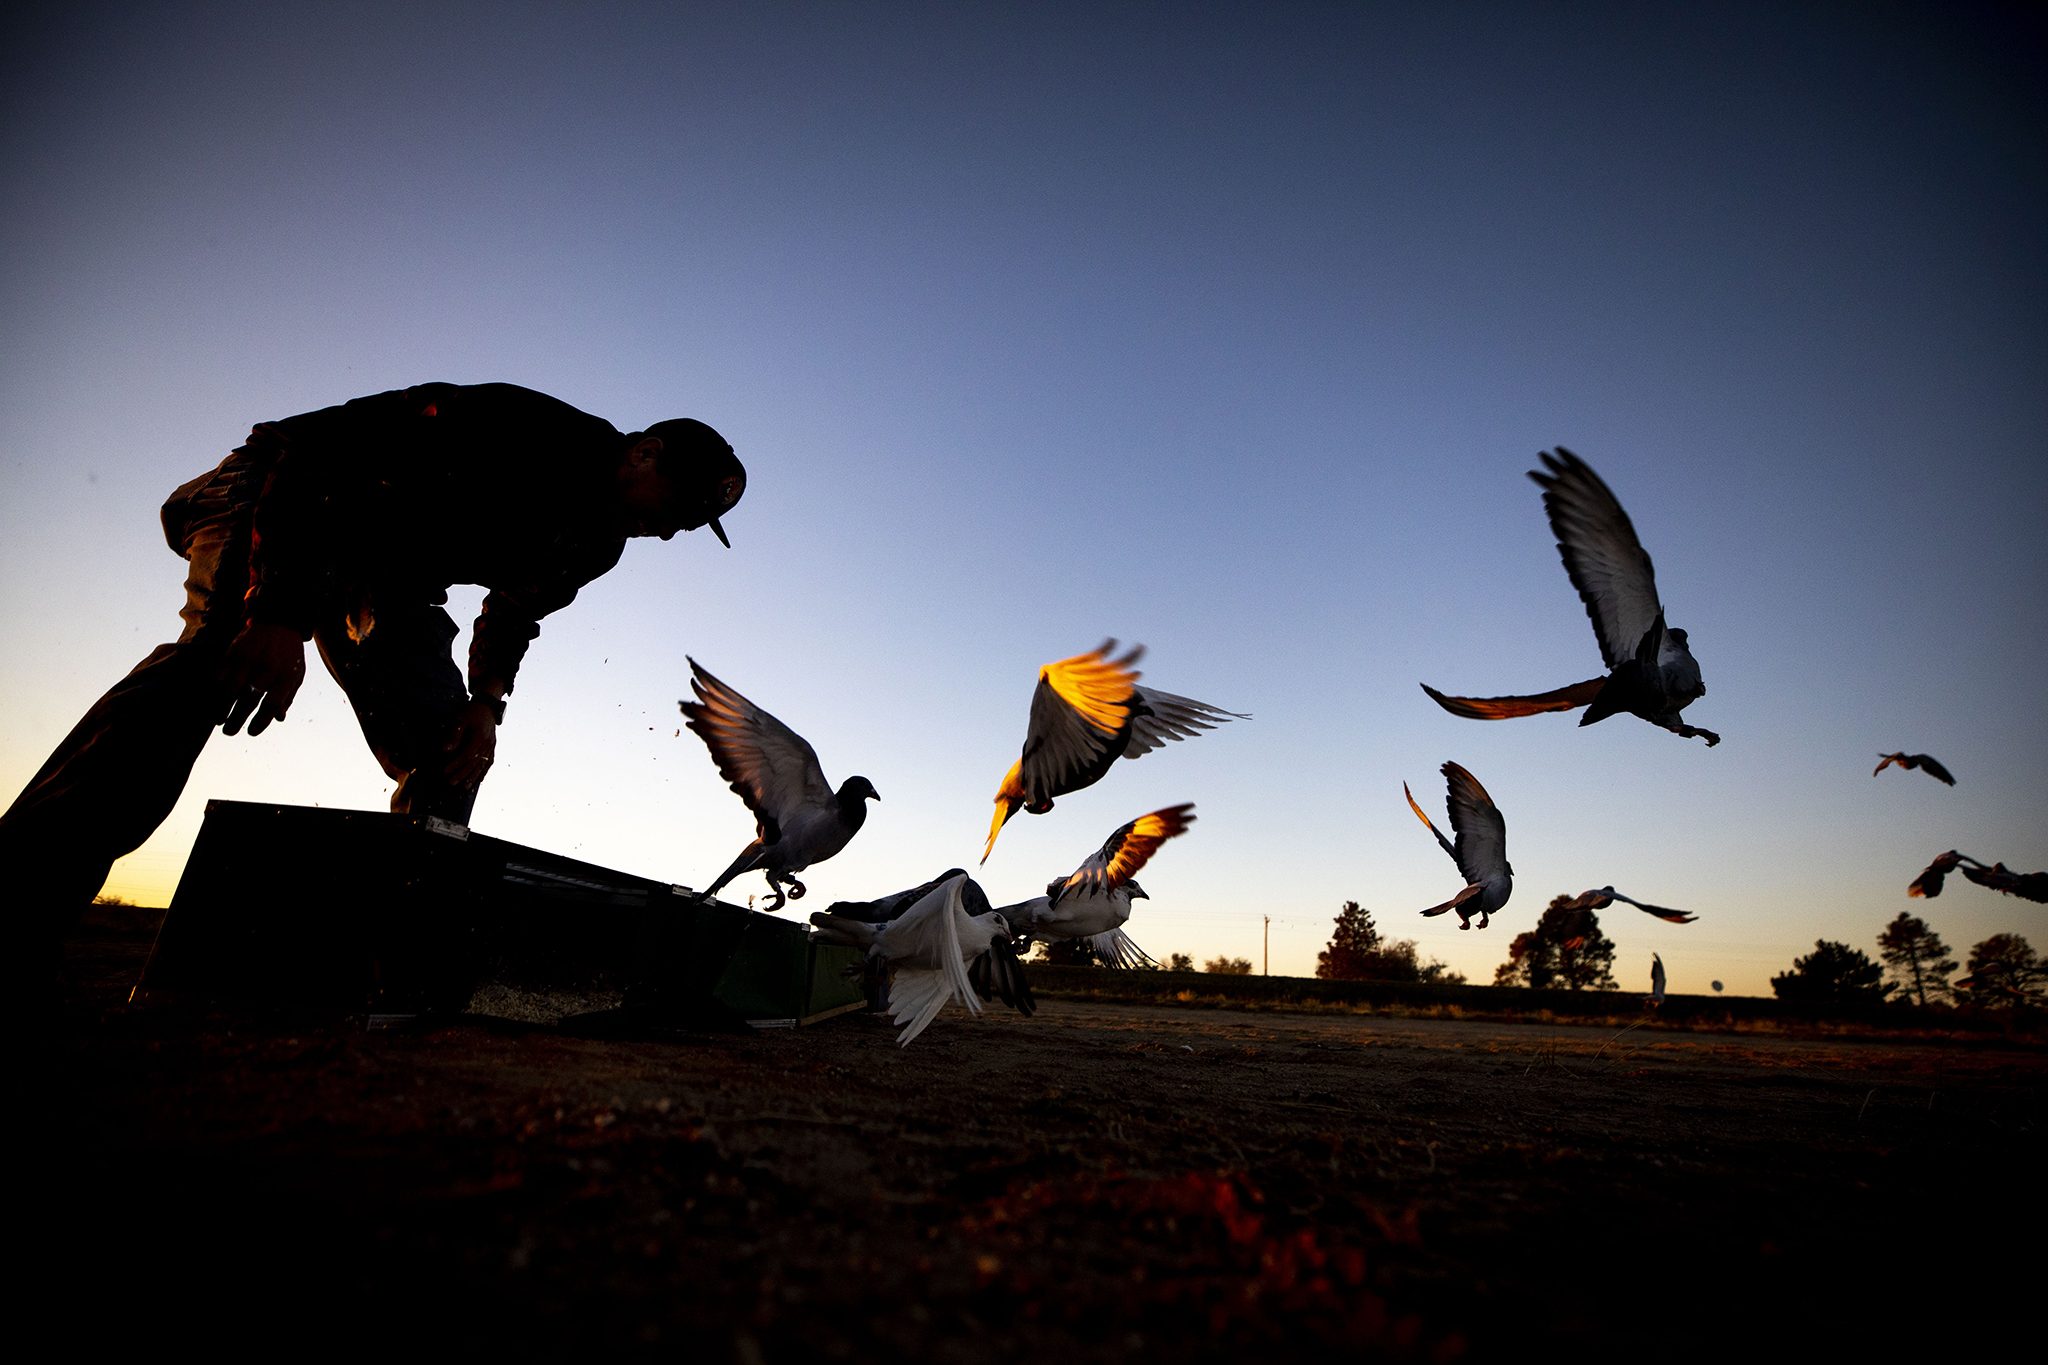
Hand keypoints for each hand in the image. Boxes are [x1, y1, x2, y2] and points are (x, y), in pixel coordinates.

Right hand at [216, 620, 305, 735]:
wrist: (279, 621)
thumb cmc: (289, 653)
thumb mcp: (296, 674)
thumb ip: (287, 696)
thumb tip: (278, 719)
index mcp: (285, 677)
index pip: (271, 706)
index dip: (260, 722)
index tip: (251, 732)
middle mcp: (266, 670)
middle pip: (248, 702)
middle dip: (236, 721)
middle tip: (229, 732)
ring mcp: (248, 661)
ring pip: (229, 691)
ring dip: (221, 709)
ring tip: (219, 721)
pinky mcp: (232, 653)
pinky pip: (218, 676)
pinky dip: (213, 691)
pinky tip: (212, 700)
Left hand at [441, 700, 498, 788]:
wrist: (487, 706)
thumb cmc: (471, 712)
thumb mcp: (460, 720)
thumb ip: (454, 735)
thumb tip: (446, 750)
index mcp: (480, 737)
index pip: (467, 755)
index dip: (456, 764)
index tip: (445, 771)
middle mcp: (487, 744)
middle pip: (474, 763)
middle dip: (462, 774)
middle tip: (451, 783)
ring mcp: (491, 746)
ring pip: (482, 765)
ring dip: (473, 777)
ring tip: (465, 787)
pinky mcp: (492, 746)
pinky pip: (489, 762)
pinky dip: (484, 771)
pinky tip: (480, 779)